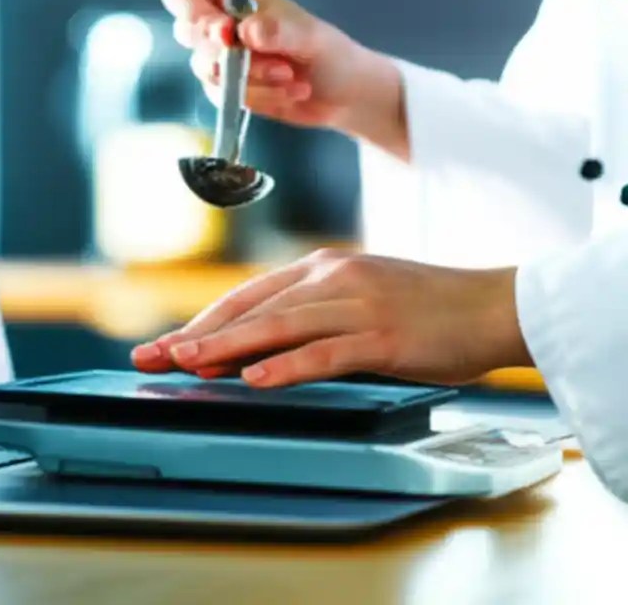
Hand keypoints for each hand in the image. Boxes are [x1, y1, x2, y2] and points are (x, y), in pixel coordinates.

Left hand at [130, 249, 530, 387]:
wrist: (495, 306)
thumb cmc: (425, 311)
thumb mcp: (357, 303)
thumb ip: (307, 323)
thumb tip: (248, 356)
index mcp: (322, 269)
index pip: (247, 296)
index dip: (202, 321)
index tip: (164, 344)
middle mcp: (332, 279)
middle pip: (251, 309)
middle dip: (197, 334)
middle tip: (153, 356)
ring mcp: (357, 305)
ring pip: (279, 326)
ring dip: (227, 346)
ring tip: (187, 363)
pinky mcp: (384, 336)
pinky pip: (326, 352)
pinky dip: (288, 366)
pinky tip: (256, 378)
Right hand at [161, 0, 409, 159]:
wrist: (342, 93)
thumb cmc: (327, 51)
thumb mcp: (307, 34)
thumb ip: (274, 29)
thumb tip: (242, 31)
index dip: (191, 11)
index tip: (222, 32)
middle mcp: (217, 24)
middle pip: (186, 32)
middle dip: (224, 51)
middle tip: (261, 56)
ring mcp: (218, 59)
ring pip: (206, 69)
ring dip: (251, 76)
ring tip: (289, 75)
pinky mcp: (225, 89)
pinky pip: (222, 96)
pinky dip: (258, 97)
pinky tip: (288, 91)